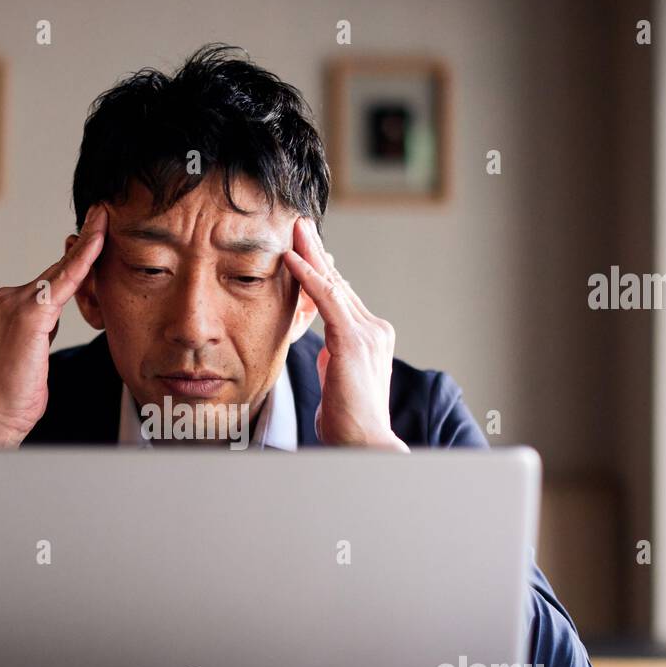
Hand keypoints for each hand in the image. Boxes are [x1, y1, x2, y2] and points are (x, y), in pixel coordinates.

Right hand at [0, 204, 107, 445]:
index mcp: (9, 304)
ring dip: (87, 244)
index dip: (75, 254)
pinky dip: (83, 261)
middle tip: (103, 213)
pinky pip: (63, 282)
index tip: (94, 230)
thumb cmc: (20, 390)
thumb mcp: (35, 348)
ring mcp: (15, 302)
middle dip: (84, 242)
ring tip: (104, 218)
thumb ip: (44, 324)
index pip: (51, 276)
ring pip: (62, 271)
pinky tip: (98, 243)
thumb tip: (58, 310)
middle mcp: (8, 297)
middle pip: (57, 268)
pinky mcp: (28, 314)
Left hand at [282, 218, 409, 451]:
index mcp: (370, 338)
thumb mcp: (338, 381)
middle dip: (318, 252)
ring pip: (333, 284)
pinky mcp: (353, 340)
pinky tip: (291, 258)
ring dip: (311, 254)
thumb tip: (325, 351)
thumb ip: (335, 360)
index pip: (342, 297)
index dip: (323, 272)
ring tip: (294, 229)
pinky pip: (326, 299)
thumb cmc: (349, 422)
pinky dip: (308, 276)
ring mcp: (367, 332)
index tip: (307, 249)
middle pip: (339, 283)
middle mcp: (374, 329)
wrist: (365, 442)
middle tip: (300, 224)